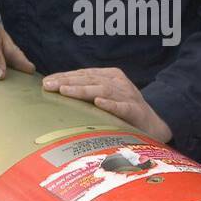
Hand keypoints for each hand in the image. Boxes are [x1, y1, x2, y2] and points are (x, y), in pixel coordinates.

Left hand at [42, 68, 172, 142]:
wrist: (154, 126)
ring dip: (82, 90)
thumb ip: (88, 93)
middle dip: (67, 81)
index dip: (65, 76)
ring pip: (103, 90)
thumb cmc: (124, 113)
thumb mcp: (107, 98)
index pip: (84, 74)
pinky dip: (111, 104)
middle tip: (49, 85)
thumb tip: (58, 92)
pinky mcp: (136, 111)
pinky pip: (122, 107)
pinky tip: (99, 103)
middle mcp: (119, 83)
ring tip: (65, 91)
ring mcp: (129, 96)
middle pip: (90, 79)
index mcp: (111, 76)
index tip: (47, 82)